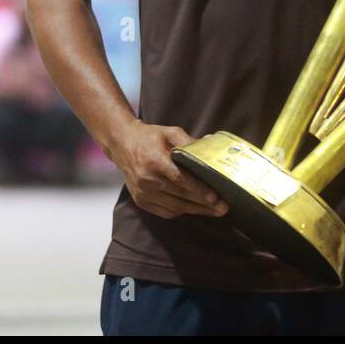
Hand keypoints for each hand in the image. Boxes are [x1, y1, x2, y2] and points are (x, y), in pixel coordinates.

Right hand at [108, 121, 228, 219]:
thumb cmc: (148, 136)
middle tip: (223, 207)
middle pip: (180, 196)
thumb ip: (188, 142)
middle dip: (203, 203)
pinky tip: (194, 209)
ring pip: (174, 207)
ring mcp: (143, 192)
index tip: (215, 196)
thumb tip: (209, 148)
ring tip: (213, 211)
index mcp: (154, 161)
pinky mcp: (141, 201)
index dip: (198, 189)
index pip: (180, 179)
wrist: (121, 144)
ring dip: (195, 210)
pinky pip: (164, 211)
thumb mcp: (168, 132)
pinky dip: (180, 211)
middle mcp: (147, 179)